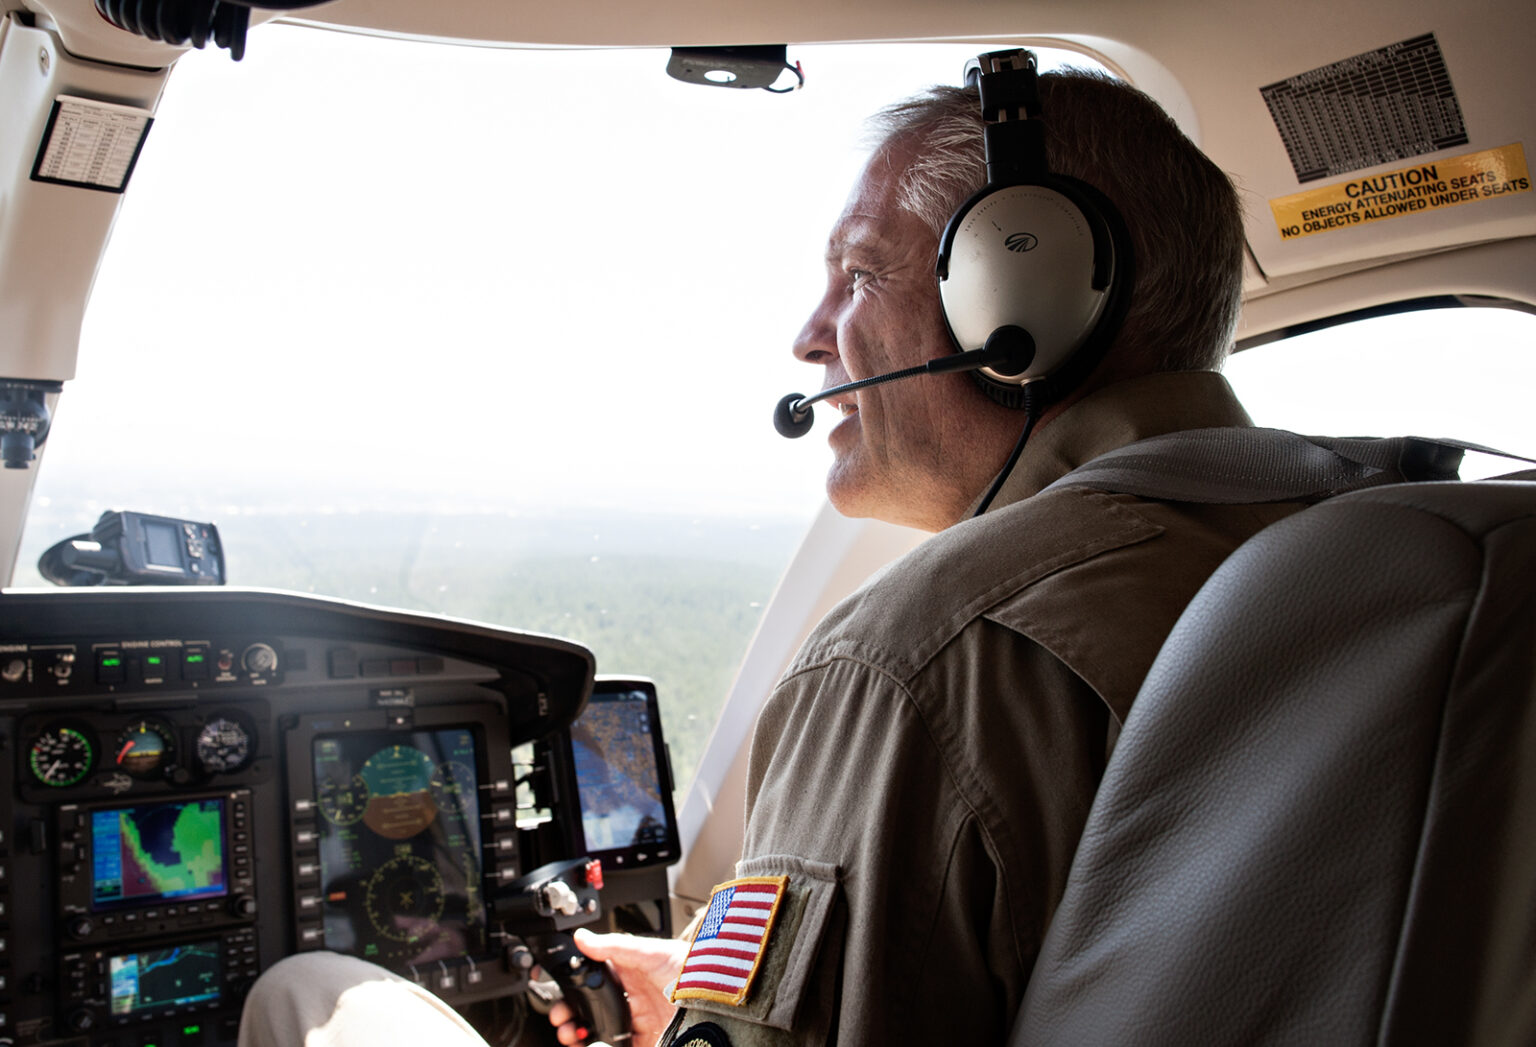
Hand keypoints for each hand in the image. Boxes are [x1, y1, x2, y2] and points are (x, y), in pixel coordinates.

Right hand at [547, 928, 686, 1046]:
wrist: (715, 994)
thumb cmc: (690, 967)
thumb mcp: (649, 951)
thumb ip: (615, 946)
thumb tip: (583, 938)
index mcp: (630, 975)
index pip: (595, 984)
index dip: (575, 992)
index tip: (561, 998)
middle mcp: (633, 999)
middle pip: (593, 1011)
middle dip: (572, 1016)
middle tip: (561, 1020)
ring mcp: (639, 1022)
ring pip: (601, 1031)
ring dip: (581, 1034)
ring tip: (570, 1035)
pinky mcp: (647, 1040)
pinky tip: (589, 1044)